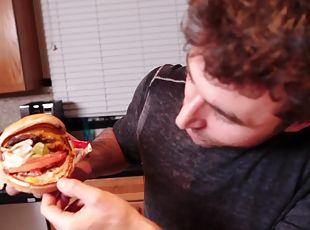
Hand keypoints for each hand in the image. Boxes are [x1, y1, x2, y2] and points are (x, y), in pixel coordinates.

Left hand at [41, 178, 159, 229]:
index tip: (55, 184)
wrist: (131, 228)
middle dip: (60, 197)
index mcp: (69, 225)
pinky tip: (86, 202)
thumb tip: (60, 182)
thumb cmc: (117, 216)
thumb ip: (75, 188)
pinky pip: (73, 219)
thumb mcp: (95, 196)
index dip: (49, 194)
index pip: (46, 210)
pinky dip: (76, 209)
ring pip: (64, 215)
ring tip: (79, 193)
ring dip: (68, 202)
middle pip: (54, 213)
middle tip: (67, 186)